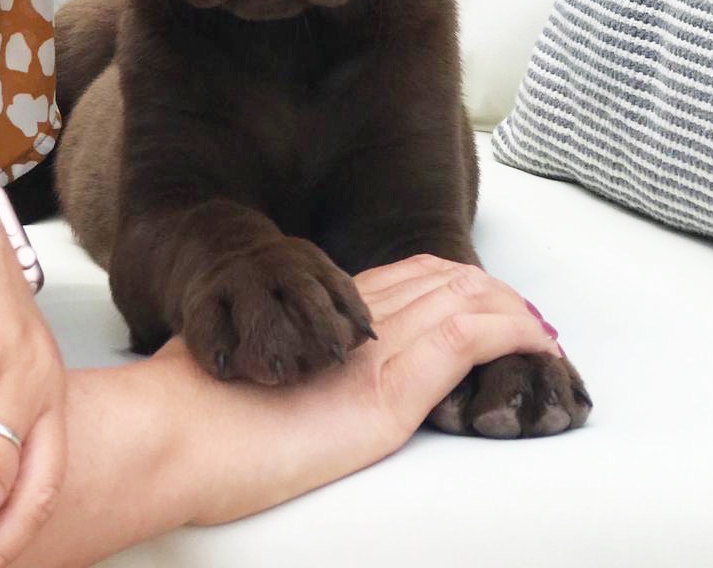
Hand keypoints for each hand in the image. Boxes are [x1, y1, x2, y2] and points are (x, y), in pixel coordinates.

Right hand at [163, 253, 572, 524]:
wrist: (171, 436)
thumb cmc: (194, 425)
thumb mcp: (252, 377)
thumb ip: (286, 363)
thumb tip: (295, 381)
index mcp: (318, 314)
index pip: (403, 277)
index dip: (450, 279)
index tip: (485, 295)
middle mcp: (351, 321)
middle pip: (440, 280)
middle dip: (491, 292)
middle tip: (527, 314)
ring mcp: (371, 353)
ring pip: (462, 302)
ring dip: (510, 312)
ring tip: (541, 331)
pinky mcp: (385, 393)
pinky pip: (464, 340)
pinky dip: (509, 334)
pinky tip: (535, 343)